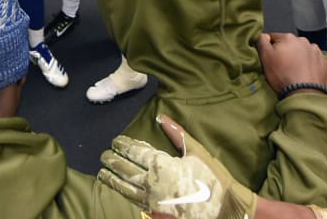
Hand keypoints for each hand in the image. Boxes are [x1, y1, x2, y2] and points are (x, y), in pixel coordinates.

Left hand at [98, 115, 257, 218]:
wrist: (224, 209)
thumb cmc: (213, 178)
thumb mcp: (196, 151)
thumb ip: (177, 133)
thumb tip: (161, 118)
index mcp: (162, 165)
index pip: (135, 152)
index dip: (123, 145)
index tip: (115, 141)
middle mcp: (152, 182)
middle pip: (126, 169)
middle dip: (113, 161)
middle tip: (103, 155)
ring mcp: (152, 199)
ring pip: (125, 187)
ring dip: (112, 179)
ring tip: (102, 173)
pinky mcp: (155, 212)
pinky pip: (134, 201)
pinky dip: (123, 193)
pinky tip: (118, 189)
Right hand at [257, 32, 326, 94]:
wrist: (305, 93)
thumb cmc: (282, 75)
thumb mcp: (265, 57)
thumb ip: (262, 42)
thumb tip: (264, 35)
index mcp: (288, 37)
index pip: (274, 38)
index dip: (269, 48)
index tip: (270, 58)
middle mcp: (304, 41)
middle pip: (290, 44)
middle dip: (286, 52)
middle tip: (282, 66)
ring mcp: (316, 52)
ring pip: (303, 51)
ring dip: (299, 57)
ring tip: (295, 71)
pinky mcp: (324, 63)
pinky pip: (313, 60)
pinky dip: (309, 64)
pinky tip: (306, 74)